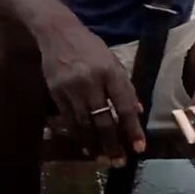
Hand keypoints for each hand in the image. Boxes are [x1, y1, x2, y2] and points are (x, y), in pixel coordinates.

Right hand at [39, 26, 144, 166]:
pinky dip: (78, 135)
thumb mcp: (112, 60)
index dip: (132, 129)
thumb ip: (125, 86)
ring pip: (84, 124)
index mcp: (110, 71)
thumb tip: (138, 110)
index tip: (139, 148)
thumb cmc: (89, 46)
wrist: (57, 32)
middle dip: (112, 144)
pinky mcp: (56, 93)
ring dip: (94, 145)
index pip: (124, 106)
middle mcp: (91, 82)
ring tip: (104, 159)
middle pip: (103, 120)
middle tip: (119, 161)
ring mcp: (71, 89)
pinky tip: (86, 146)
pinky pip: (68, 120)